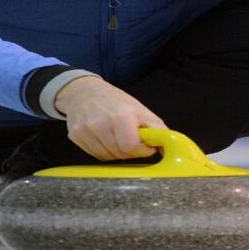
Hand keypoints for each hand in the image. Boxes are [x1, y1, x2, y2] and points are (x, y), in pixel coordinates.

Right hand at [53, 76, 167, 160]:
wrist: (84, 92)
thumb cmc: (116, 101)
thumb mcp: (140, 110)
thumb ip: (157, 129)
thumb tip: (173, 147)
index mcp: (120, 116)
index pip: (132, 147)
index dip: (142, 149)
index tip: (145, 144)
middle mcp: (100, 124)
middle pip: (120, 154)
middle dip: (130, 150)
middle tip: (130, 137)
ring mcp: (85, 132)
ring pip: (108, 157)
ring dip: (116, 152)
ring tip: (116, 135)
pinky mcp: (76, 137)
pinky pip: (95, 155)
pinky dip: (103, 150)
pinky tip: (104, 137)